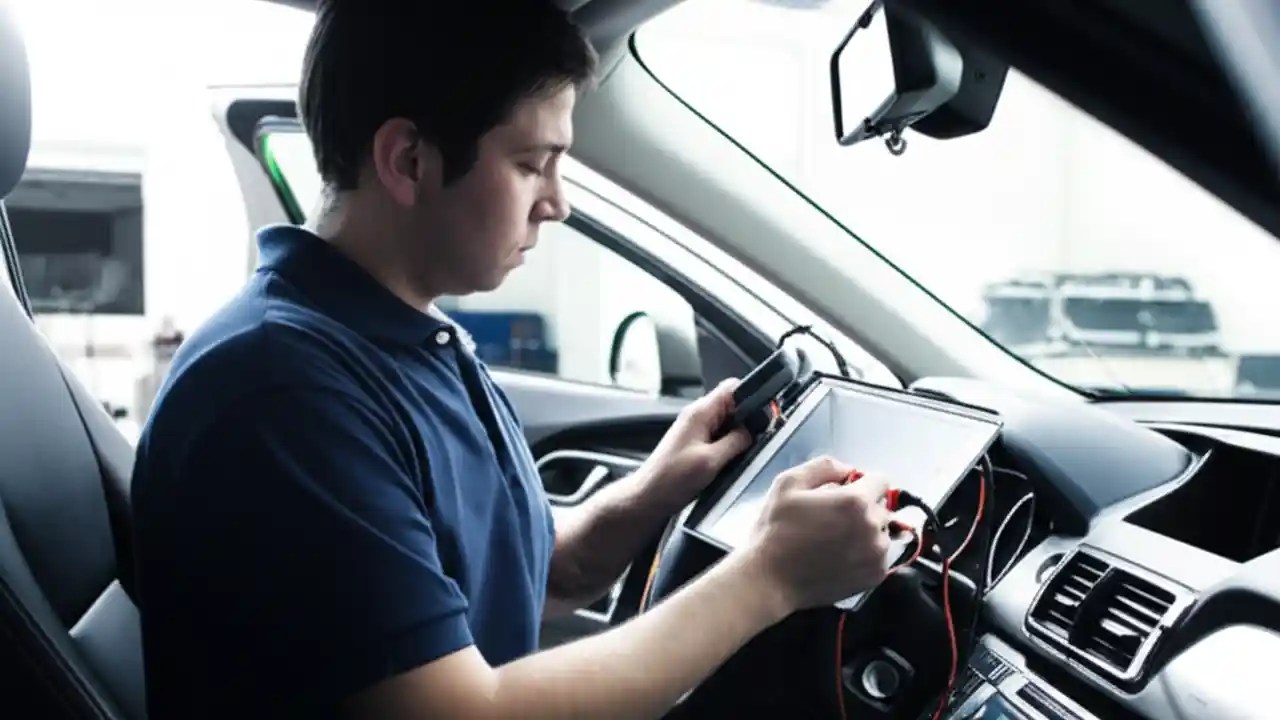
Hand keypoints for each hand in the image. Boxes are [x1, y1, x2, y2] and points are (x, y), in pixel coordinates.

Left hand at [635, 379, 753, 514]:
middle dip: (749, 418)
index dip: (752, 396)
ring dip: (740, 434)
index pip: (732, 387)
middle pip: (732, 405)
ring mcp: (696, 430)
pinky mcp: (695, 444)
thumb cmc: (672, 479)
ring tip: (749, 451)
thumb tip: (754, 431)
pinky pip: (719, 437)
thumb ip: (736, 442)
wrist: (648, 498)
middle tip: (761, 438)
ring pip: (727, 422)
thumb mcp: (711, 460)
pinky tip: (734, 459)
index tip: (767, 414)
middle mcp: (698, 416)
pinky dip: (730, 445)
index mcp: (700, 412)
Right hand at [742, 456, 891, 614]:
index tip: (843, 493)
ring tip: (834, 540)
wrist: (770, 581)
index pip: (881, 481)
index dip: (861, 482)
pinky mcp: (875, 576)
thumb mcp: (788, 483)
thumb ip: (823, 466)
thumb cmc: (775, 531)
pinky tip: (839, 556)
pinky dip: (865, 553)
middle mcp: (873, 527)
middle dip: (863, 507)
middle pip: (881, 506)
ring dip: (866, 531)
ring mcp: (877, 554)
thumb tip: (847, 469)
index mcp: (856, 501)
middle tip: (832, 519)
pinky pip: (879, 555)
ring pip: (882, 531)